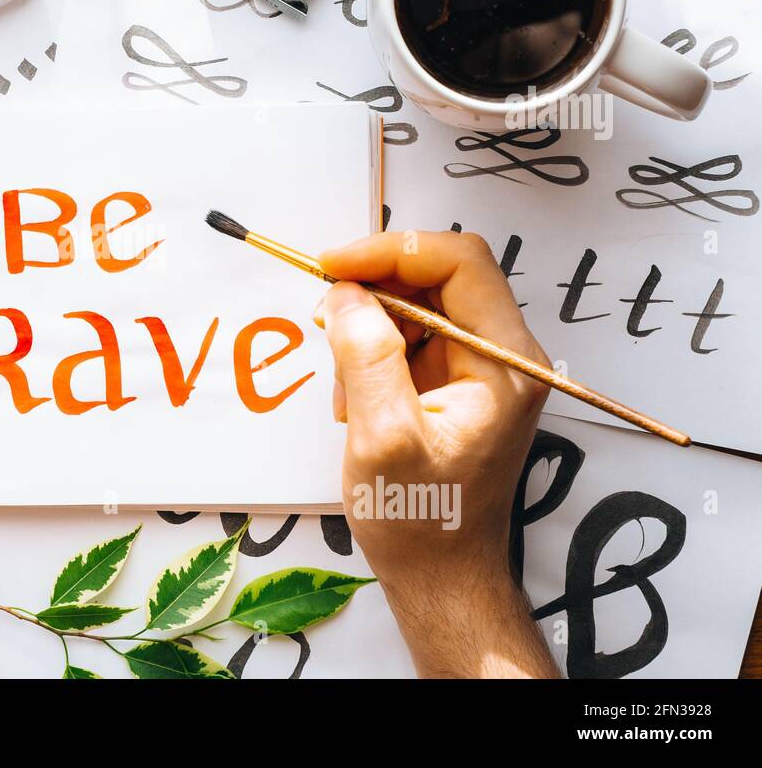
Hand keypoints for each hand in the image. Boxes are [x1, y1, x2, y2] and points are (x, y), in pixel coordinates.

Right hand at [315, 231, 558, 677]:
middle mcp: (505, 358)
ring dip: (371, 327)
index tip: (334, 265)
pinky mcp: (459, 387)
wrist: (442, 579)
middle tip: (326, 310)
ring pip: (422, 307)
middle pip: (440, 279)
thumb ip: (366, 356)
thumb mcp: (383, 437)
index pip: (460, 264)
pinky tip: (357, 400)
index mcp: (505, 364)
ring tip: (345, 385)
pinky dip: (376, 354)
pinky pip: (414, 341)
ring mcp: (483, 372)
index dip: (393, 251)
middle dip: (376, 287)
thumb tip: (345, 293)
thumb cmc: (421, 521)